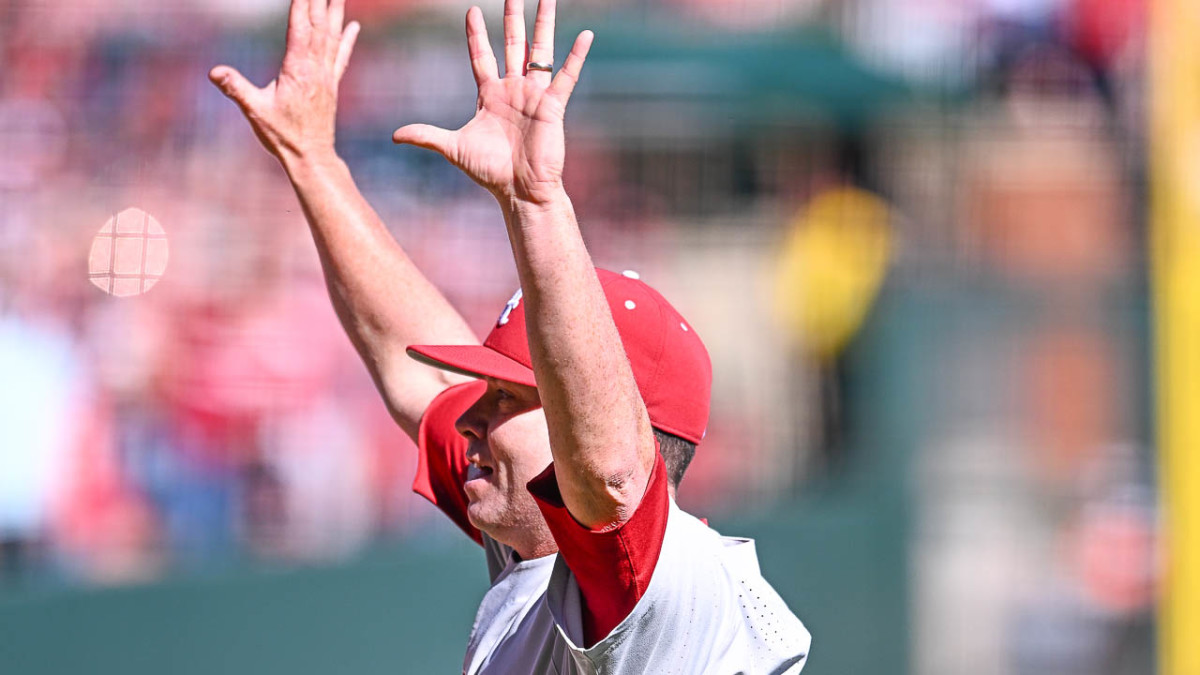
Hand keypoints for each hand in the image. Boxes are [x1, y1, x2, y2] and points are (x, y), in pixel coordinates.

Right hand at [208, 0, 359, 162]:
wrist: (312, 156)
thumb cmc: (282, 136)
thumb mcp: (255, 111)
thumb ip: (236, 89)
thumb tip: (214, 72)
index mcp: (298, 69)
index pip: (300, 26)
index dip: (302, 2)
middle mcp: (316, 68)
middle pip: (319, 25)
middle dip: (320, 0)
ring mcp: (326, 76)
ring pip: (333, 36)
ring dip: (336, 12)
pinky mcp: (332, 86)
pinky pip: (341, 57)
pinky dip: (347, 40)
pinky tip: (354, 26)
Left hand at [392, 0, 592, 204]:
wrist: (520, 191)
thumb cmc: (490, 172)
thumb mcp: (453, 148)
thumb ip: (427, 134)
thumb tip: (395, 135)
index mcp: (490, 95)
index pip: (481, 55)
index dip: (476, 34)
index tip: (471, 10)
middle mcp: (513, 89)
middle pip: (513, 44)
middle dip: (512, 17)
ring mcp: (535, 95)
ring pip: (540, 51)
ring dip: (544, 24)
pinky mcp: (554, 106)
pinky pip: (566, 76)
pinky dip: (577, 55)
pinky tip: (587, 35)